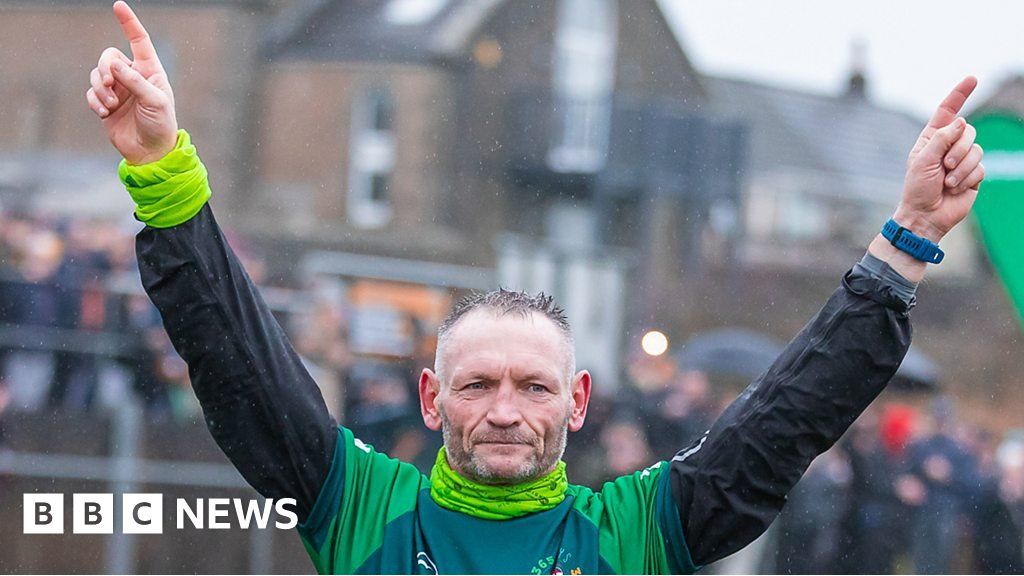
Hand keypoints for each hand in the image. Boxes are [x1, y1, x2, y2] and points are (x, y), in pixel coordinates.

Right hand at [85, 1, 177, 164]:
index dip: (129, 23)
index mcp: (151, 71)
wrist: (150, 152)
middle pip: (108, 57)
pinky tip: (103, 113)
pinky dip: (94, 101)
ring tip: (109, 105)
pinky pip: (91, 93)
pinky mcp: (106, 103)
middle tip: (110, 85)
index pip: (139, 41)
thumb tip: (114, 65)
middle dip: (105, 69)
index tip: (118, 6)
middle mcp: (133, 77)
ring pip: (97, 74)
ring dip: (99, 88)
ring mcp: (118, 90)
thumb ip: (135, 81)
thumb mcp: (154, 101)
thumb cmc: (160, 125)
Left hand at [896, 76, 984, 242]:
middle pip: (967, 130)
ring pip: (976, 149)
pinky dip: (967, 178)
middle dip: (957, 149)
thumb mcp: (923, 160)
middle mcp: (949, 145)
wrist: (926, 215)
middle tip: (944, 167)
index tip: (973, 78)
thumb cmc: (917, 189)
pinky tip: (955, 188)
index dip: (960, 94)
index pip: (948, 111)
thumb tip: (961, 121)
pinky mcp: (974, 173)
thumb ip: (941, 138)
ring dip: (961, 167)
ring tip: (947, 182)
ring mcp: (963, 159)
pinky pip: (980, 167)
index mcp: (932, 138)